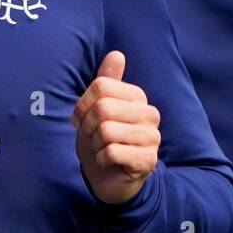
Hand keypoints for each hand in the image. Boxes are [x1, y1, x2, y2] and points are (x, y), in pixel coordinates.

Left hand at [71, 51, 160, 204]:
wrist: (108, 178)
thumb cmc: (101, 140)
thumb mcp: (98, 109)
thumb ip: (107, 82)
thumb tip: (116, 53)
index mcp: (137, 97)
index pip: (101, 86)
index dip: (82, 104)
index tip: (80, 119)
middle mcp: (150, 114)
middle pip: (103, 108)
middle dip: (87, 126)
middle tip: (91, 137)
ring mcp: (152, 138)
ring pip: (106, 131)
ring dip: (95, 144)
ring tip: (101, 148)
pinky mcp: (148, 161)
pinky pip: (111, 152)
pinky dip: (101, 159)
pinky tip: (107, 161)